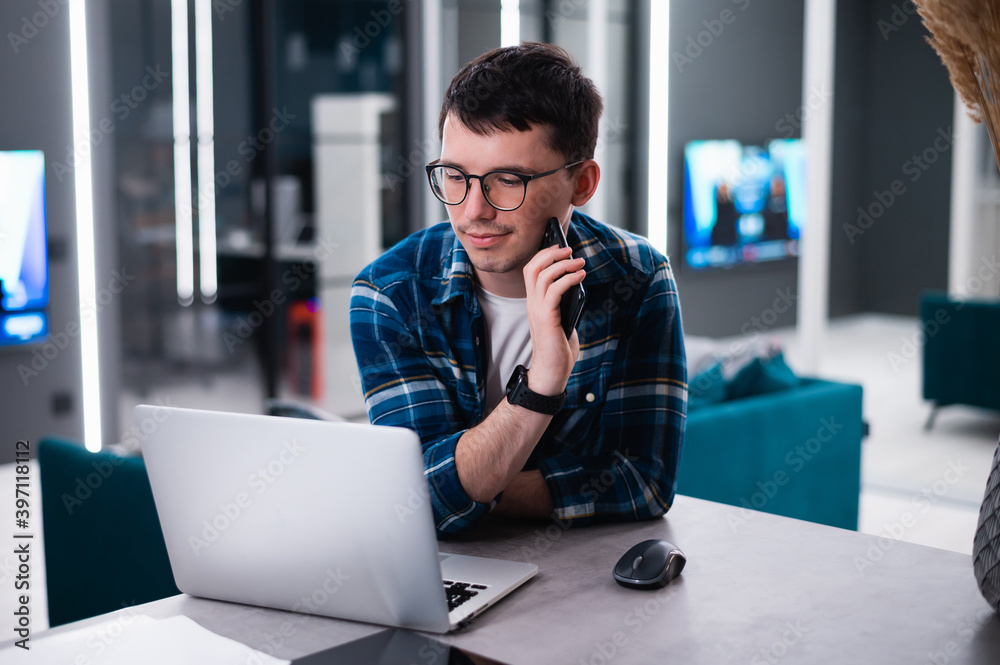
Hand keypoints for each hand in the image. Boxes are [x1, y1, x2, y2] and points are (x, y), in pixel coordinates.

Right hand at [522, 245, 584, 395]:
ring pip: (543, 275)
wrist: (551, 372)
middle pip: (533, 267)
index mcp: (534, 303)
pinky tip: (580, 277)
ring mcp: (537, 309)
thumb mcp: (563, 320)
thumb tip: (577, 287)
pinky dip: (568, 279)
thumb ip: (566, 304)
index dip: (544, 256)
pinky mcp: (546, 317)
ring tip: (579, 262)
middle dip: (551, 253)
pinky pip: (555, 290)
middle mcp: (532, 303)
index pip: (531, 271)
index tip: (561, 249)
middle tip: (569, 250)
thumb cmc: (558, 350)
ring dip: (563, 264)